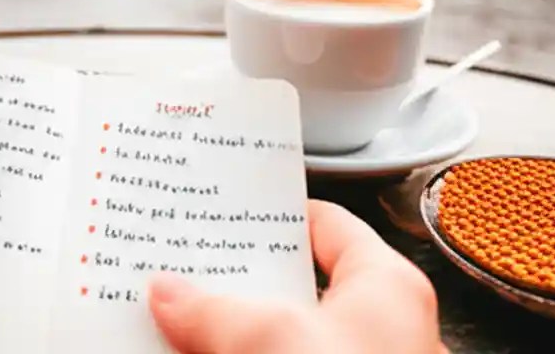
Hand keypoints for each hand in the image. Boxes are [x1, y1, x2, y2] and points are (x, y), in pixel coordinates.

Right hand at [149, 200, 444, 353]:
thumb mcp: (271, 340)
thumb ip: (214, 310)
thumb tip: (171, 293)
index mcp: (384, 289)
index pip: (324, 227)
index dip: (270, 217)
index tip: (220, 213)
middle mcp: (374, 335)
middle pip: (290, 293)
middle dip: (233, 285)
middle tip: (180, 273)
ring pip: (273, 344)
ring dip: (224, 337)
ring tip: (170, 324)